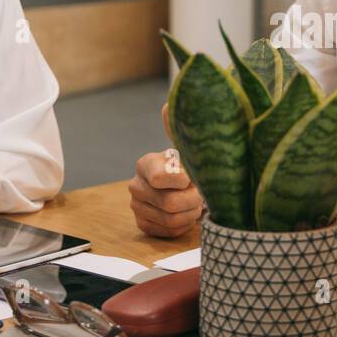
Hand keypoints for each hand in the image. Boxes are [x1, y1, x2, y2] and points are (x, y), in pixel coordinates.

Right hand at [128, 106, 203, 237]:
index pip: (160, 178)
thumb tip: (168, 105)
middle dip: (193, 200)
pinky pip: (169, 232)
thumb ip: (177, 128)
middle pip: (170, 203)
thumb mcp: (186, 148)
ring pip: (172, 219)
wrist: (185, 187)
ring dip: (191, 213)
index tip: (192, 177)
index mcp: (145, 163)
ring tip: (195, 202)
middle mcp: (135, 185)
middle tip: (201, 193)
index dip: (183, 181)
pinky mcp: (144, 225)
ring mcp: (137, 206)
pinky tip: (186, 214)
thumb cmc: (188, 165)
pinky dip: (184, 225)